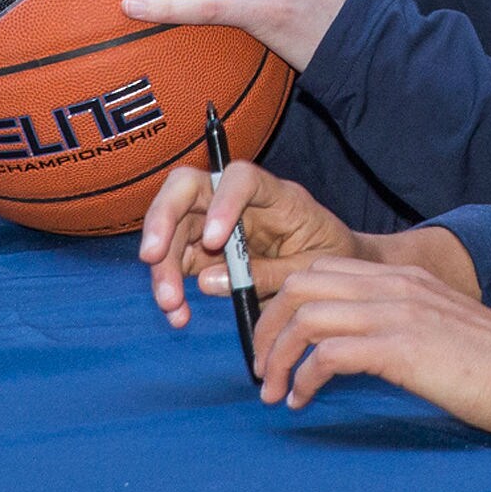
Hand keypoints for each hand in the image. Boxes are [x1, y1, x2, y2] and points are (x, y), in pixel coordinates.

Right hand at [143, 155, 484, 324]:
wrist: (338, 271)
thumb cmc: (332, 258)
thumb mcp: (311, 268)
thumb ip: (266, 274)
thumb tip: (206, 280)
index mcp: (276, 195)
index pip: (242, 177)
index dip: (222, 201)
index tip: (214, 240)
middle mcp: (239, 201)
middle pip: (187, 189)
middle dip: (162, 219)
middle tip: (152, 258)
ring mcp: (215, 222)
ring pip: (172, 226)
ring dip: (162, 265)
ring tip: (171, 305)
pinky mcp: (203, 249)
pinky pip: (175, 259)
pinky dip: (169, 285)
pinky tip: (178, 314)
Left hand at [251, 256, 490, 434]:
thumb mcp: (440, 329)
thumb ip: (399, 325)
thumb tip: (353, 350)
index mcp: (405, 277)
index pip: (322, 268)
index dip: (284, 301)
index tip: (272, 340)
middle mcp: (397, 285)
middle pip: (302, 284)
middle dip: (267, 326)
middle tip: (263, 368)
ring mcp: (399, 312)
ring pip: (307, 315)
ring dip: (278, 356)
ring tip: (274, 392)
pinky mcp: (403, 347)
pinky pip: (328, 354)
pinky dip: (304, 378)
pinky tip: (304, 401)